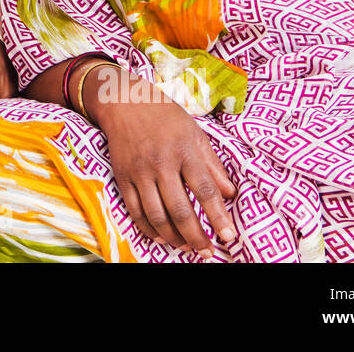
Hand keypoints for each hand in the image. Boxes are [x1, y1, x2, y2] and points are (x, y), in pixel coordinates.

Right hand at [85, 64, 236, 256]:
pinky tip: (160, 236)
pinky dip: (148, 228)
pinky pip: (135, 210)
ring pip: (157, 215)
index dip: (219, 217)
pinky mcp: (122, 177)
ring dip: (173, 237)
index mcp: (185, 151)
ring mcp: (139, 172)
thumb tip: (230, 194)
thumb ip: (213, 165)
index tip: (229, 236)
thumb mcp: (196, 133)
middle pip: (181, 210)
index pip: (206, 190)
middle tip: (207, 252)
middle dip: (196, 237)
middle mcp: (162, 163)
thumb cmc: (165, 116)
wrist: (124, 101)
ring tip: (186, 247)